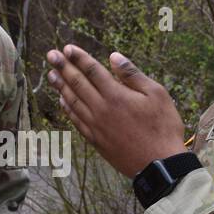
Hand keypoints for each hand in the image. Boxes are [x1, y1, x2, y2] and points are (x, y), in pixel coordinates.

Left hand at [46, 44, 184, 176]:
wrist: (159, 164)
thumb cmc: (163, 127)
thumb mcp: (157, 94)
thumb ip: (132, 75)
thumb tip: (113, 57)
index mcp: (116, 95)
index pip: (92, 70)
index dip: (79, 58)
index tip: (67, 48)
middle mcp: (101, 109)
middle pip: (77, 83)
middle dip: (63, 67)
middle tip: (50, 55)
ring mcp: (96, 126)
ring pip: (72, 101)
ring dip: (60, 86)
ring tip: (51, 74)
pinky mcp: (95, 140)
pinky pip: (75, 120)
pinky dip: (67, 108)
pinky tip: (62, 101)